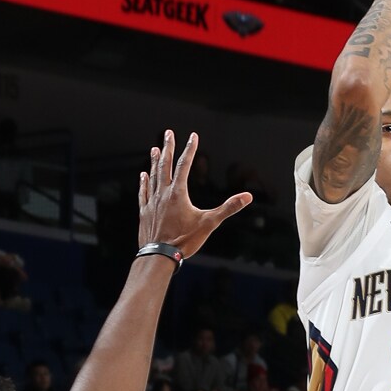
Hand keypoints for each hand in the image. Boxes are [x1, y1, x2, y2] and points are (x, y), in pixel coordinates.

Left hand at [137, 129, 251, 258]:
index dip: (189, 149)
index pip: (184, 165)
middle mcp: (163, 194)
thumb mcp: (209, 224)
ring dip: (155, 161)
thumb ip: (228, 208)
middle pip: (165, 165)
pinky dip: (144, 182)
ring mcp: (152, 202)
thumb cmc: (184, 241)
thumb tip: (247, 197)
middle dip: (168, 147)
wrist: (160, 256)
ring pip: (153, 176)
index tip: (193, 136)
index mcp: (178, 194)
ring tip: (156, 149)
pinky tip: (143, 175)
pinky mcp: (144, 212)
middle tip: (168, 133)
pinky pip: (143, 192)